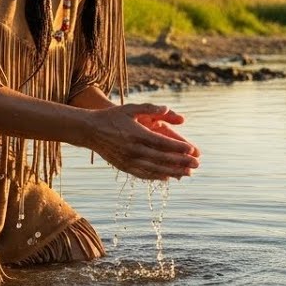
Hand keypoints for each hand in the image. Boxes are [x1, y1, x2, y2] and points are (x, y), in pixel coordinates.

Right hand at [86, 103, 200, 180]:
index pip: (163, 143)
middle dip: (181, 162)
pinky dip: (156, 177)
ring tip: (187, 174)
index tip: (192, 150)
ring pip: (154, 169)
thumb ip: (150, 108)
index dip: (179, 148)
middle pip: (162, 159)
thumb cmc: (112, 117)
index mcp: (137, 134)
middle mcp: (133, 149)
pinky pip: (143, 174)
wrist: (89, 130)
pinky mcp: (123, 167)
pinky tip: (167, 178)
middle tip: (196, 165)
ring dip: (172, 172)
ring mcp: (128, 160)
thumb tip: (167, 109)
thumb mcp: (130, 108)